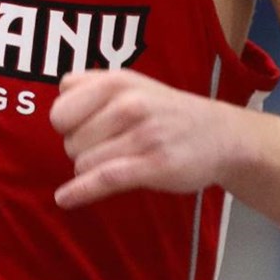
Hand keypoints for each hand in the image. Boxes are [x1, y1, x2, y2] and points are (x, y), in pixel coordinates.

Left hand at [49, 69, 237, 209]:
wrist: (220, 135)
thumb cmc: (167, 111)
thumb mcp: (132, 84)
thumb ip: (93, 83)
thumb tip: (60, 93)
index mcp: (117, 81)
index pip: (61, 109)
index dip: (67, 124)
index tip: (83, 129)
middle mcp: (128, 104)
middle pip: (69, 140)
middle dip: (82, 149)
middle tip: (111, 146)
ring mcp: (142, 135)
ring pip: (84, 162)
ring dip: (93, 169)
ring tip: (120, 160)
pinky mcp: (154, 165)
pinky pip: (104, 179)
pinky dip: (80, 192)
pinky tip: (65, 199)